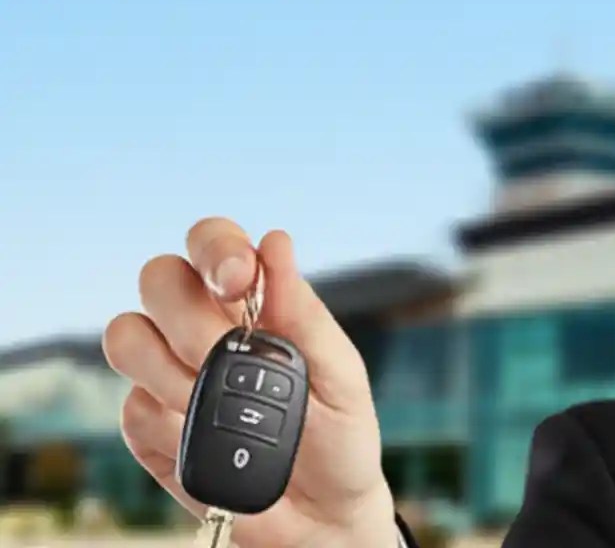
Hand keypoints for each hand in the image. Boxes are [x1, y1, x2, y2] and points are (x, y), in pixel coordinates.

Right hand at [102, 217, 400, 547]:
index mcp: (253, 304)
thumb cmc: (340, 436)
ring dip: (177, 370)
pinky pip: (133, 410)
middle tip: (228, 352)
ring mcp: (169, 378)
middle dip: (190, 313)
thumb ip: (304, 312)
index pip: (211, 243)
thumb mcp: (341, 374)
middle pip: (157, 278)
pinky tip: (214, 446)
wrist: (324, 519)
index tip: (238, 281)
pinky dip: (173, 427)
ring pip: (126, 337)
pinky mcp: (149, 431)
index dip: (214, 248)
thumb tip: (275, 242)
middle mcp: (202, 331)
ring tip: (228, 406)